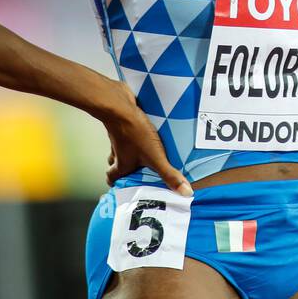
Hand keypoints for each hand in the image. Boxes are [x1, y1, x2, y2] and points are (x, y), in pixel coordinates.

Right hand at [101, 79, 191, 195]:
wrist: (120, 106)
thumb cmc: (134, 133)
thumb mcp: (155, 157)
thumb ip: (169, 174)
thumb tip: (185, 192)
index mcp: (122, 164)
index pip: (112, 179)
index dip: (117, 184)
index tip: (126, 187)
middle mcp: (118, 152)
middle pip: (117, 164)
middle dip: (127, 168)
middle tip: (140, 171)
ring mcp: (119, 137)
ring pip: (122, 148)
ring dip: (131, 151)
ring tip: (146, 153)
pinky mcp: (125, 123)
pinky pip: (128, 133)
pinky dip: (135, 135)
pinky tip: (149, 133)